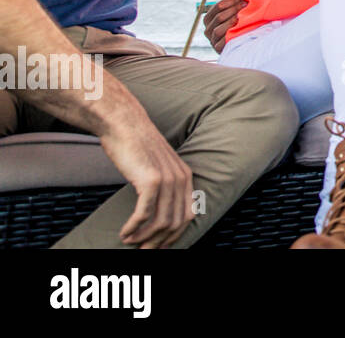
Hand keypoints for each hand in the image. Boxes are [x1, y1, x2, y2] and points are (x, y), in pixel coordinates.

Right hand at [99, 103, 194, 247]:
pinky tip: (124, 233)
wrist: (125, 124)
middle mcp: (181, 179)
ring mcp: (167, 180)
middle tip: (143, 251)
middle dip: (159, 241)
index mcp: (186, 177)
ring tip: (130, 242)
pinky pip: (144, 214)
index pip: (188, 216)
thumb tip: (157, 211)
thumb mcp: (157, 167)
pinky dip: (134, 228)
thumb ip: (163, 185)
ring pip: (161, 222)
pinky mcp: (150, 180)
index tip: (159, 246)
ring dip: (144, 237)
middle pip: (175, 223)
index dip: (174, 236)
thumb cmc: (136, 147)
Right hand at [202, 0, 244, 53]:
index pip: (218, 7)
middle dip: (234, 10)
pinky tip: (240, 29)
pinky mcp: (218, 49)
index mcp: (208, 18)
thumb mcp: (232, 9)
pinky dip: (231, 35)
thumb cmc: (236, 22)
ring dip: (233, 22)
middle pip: (219, 17)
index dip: (231, 1)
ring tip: (244, 17)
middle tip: (247, 6)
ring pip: (219, 29)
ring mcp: (212, 40)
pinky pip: (222, 42)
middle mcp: (207, 30)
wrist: (241, 42)